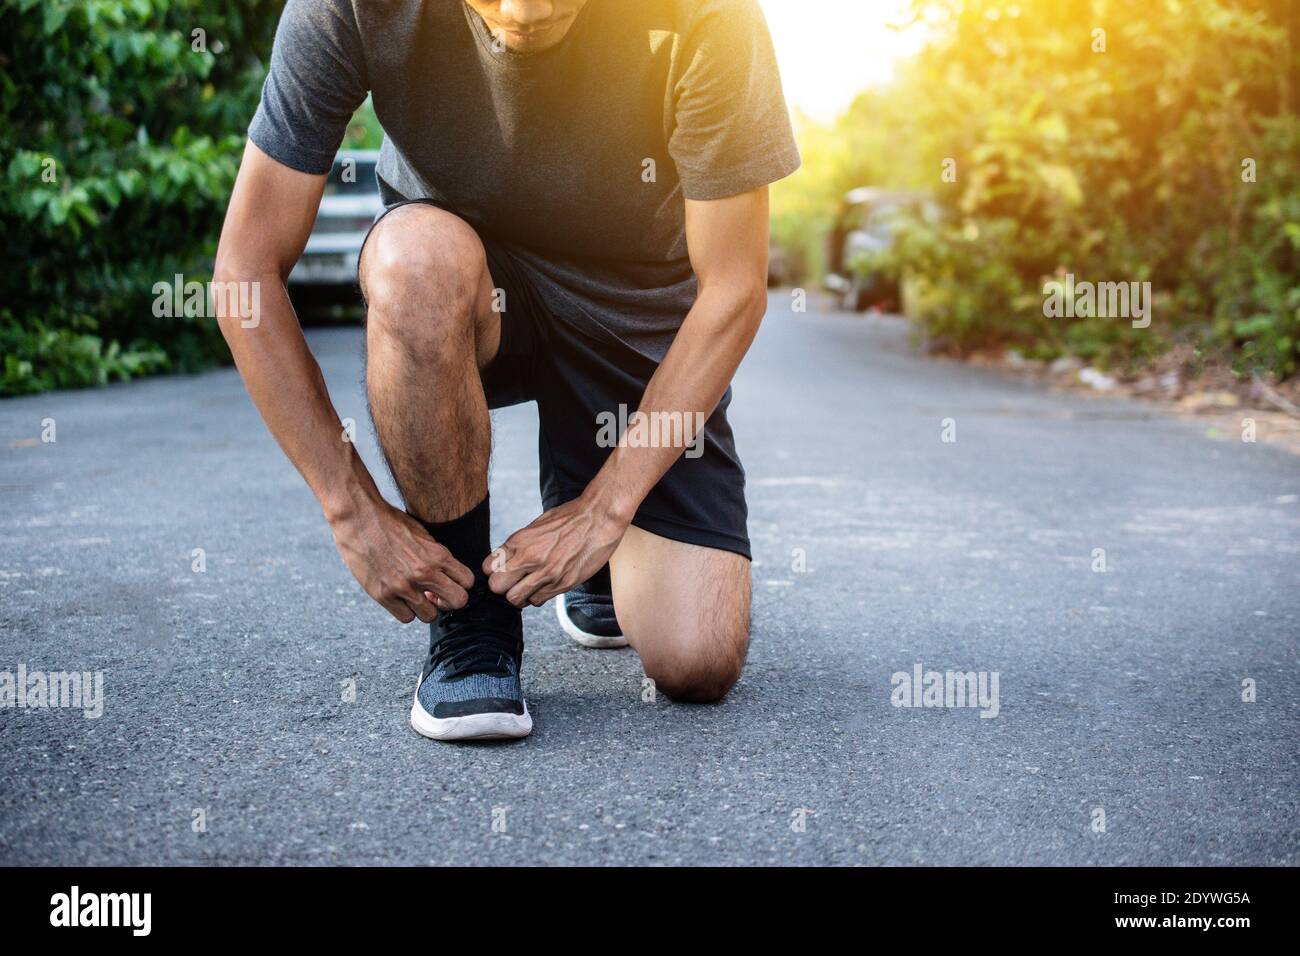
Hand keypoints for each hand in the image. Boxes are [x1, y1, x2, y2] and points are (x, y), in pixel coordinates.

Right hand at [330, 499, 474, 622]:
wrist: (358, 518)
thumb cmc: (390, 522)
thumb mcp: (423, 534)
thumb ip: (437, 556)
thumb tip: (448, 576)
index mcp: (438, 555)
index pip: (467, 582)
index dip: (461, 583)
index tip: (450, 582)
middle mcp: (424, 573)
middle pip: (458, 602)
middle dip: (449, 599)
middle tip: (437, 594)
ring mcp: (403, 586)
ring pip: (430, 616)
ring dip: (425, 607)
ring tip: (415, 595)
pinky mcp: (383, 595)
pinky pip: (406, 618)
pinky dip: (405, 610)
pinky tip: (400, 597)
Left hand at [483, 495, 628, 606]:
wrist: (600, 518)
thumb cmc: (570, 517)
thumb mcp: (537, 525)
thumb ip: (520, 545)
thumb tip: (506, 560)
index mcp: (520, 540)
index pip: (489, 567)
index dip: (494, 571)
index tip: (502, 570)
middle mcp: (530, 558)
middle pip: (497, 587)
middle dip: (502, 587)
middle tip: (512, 582)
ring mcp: (547, 573)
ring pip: (516, 599)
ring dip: (520, 594)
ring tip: (530, 585)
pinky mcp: (563, 584)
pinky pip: (538, 600)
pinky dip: (538, 596)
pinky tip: (545, 585)